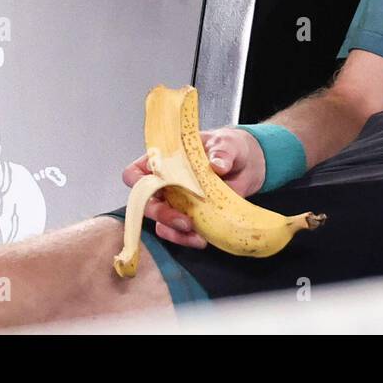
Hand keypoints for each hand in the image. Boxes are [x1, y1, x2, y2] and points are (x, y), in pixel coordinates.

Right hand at [120, 127, 265, 248]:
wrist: (246, 165)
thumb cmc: (228, 148)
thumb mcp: (226, 144)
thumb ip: (221, 152)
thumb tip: (218, 165)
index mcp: (163, 161)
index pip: (136, 172)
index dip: (139, 183)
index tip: (157, 188)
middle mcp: (164, 184)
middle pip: (147, 203)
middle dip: (162, 214)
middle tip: (183, 221)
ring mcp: (176, 202)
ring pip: (160, 223)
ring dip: (174, 231)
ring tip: (195, 233)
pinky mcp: (191, 217)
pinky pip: (179, 233)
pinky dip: (187, 239)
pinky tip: (202, 239)